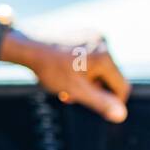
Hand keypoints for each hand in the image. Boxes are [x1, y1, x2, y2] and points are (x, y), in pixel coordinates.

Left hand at [3, 30, 131, 122]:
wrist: (28, 46)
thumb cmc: (50, 69)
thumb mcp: (76, 90)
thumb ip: (100, 103)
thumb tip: (122, 115)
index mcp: (105, 57)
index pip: (121, 86)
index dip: (111, 102)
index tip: (94, 108)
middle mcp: (103, 43)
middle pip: (109, 77)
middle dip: (94, 90)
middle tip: (71, 97)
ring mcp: (93, 36)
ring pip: (99, 68)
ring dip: (86, 81)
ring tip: (66, 88)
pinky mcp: (83, 34)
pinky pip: (90, 57)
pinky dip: (82, 69)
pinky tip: (65, 73)